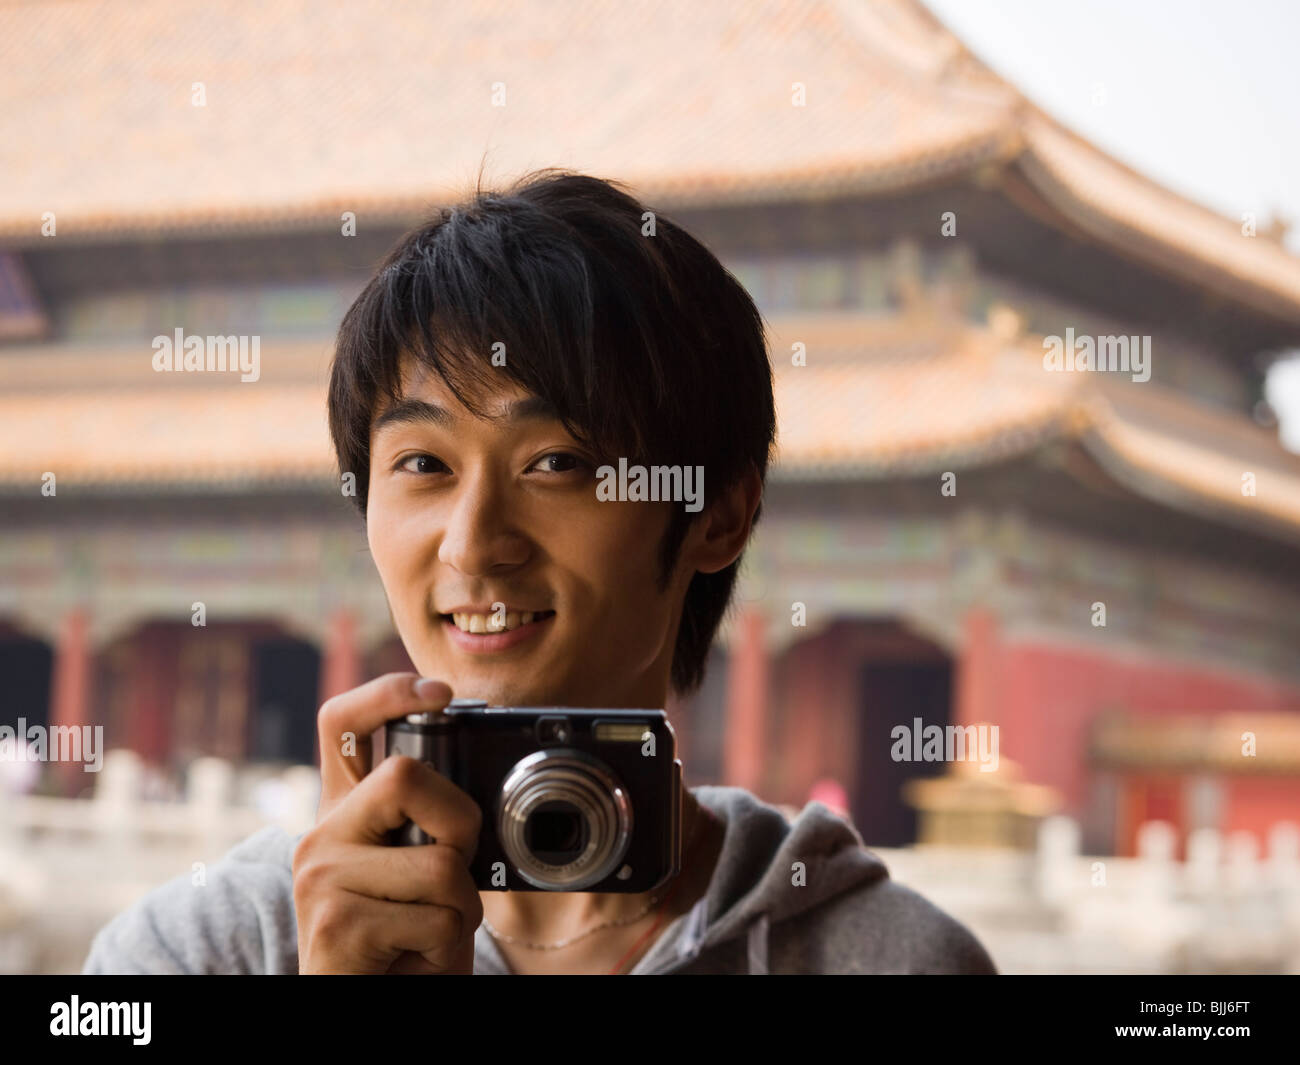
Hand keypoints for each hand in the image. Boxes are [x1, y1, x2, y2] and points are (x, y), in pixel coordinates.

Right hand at [293, 673, 483, 973]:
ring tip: (426, 931)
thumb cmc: (401, 944)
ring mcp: (321, 878)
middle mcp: (320, 836)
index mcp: (341, 813)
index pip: (342, 723)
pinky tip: (411, 957)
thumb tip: (471, 794)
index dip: (387, 692)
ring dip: (459, 908)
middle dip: (458, 824)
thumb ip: (424, 827)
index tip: (437, 692)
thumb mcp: (412, 872)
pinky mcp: (337, 924)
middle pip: (407, 776)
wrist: (364, 1011)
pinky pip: (437, 918)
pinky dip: (446, 946)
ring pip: (440, 865)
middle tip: (450, 870)